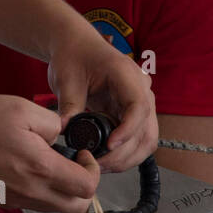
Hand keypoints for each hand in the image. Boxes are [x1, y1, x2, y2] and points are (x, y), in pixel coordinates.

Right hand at [0, 94, 100, 212]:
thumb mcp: (22, 108)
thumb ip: (51, 122)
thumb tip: (60, 135)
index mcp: (41, 169)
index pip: (87, 187)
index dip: (93, 170)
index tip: (81, 153)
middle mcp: (31, 191)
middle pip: (76, 208)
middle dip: (84, 187)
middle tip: (73, 164)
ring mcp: (15, 199)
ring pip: (55, 209)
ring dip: (62, 190)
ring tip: (50, 163)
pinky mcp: (1, 200)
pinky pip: (33, 203)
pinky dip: (41, 191)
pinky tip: (27, 167)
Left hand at [47, 23, 157, 173]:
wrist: (76, 46)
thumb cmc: (73, 56)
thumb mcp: (66, 79)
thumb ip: (69, 105)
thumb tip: (65, 132)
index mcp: (126, 74)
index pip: (139, 106)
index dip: (127, 130)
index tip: (109, 145)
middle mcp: (141, 88)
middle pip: (147, 130)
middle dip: (125, 153)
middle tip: (98, 164)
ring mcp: (141, 101)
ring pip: (147, 139)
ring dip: (127, 158)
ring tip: (101, 166)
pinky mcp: (135, 113)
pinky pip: (138, 139)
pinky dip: (126, 154)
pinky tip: (106, 160)